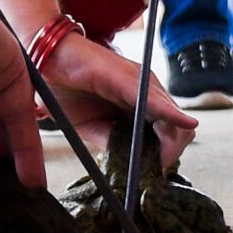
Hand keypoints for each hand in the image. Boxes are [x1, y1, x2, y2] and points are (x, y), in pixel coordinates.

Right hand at [45, 32, 196, 168]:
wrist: (47, 60)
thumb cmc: (67, 88)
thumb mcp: (91, 127)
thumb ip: (111, 141)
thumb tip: (131, 165)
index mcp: (139, 105)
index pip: (171, 134)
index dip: (166, 156)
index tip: (152, 172)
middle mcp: (147, 92)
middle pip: (179, 130)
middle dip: (170, 154)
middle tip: (150, 168)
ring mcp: (141, 82)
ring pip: (173, 119)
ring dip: (170, 144)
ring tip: (152, 159)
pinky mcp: (128, 77)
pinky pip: (155, 99)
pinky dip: (171, 114)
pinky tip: (184, 124)